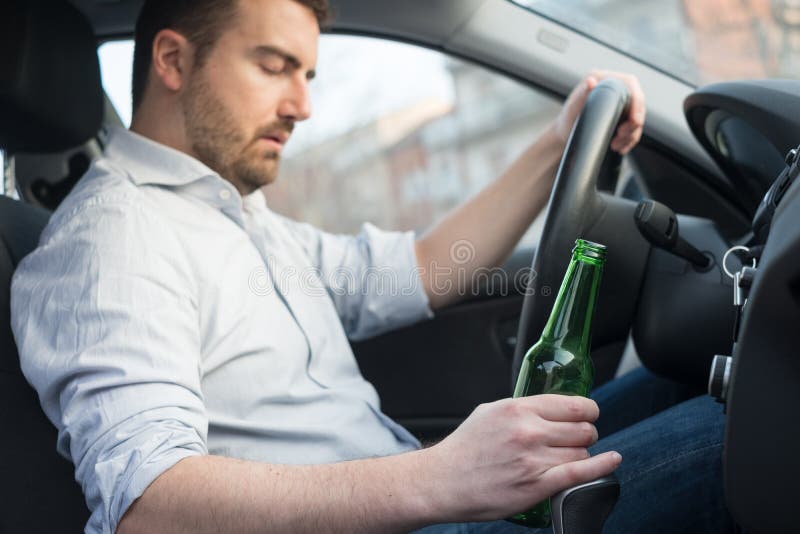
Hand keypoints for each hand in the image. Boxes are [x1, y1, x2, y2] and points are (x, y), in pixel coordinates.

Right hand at [424, 394, 621, 520]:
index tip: (587, 414)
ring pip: (582, 451)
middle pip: (582, 428)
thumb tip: (549, 408)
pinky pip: (580, 472)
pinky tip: (612, 460)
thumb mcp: (489, 413)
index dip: (586, 410)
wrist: (442, 482)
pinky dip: (602, 466)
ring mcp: (533, 459)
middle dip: (586, 433)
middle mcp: (527, 431)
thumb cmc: (464, 449)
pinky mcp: (536, 485)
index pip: (571, 404)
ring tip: (565, 458)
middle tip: (577, 439)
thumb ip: (520, 408)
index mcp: (516, 409)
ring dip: (581, 454)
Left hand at [553, 70, 645, 154]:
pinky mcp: (621, 116)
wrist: (565, 134)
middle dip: (633, 123)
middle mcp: (614, 87)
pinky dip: (630, 140)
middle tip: (620, 136)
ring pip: (637, 117)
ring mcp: (619, 102)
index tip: (633, 121)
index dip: (637, 102)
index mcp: (603, 78)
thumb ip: (581, 94)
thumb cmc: (566, 119)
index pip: (631, 85)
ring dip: (630, 134)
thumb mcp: (572, 108)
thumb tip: (591, 81)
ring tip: (616, 145)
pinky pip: (633, 127)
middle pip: (637, 102)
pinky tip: (621, 148)